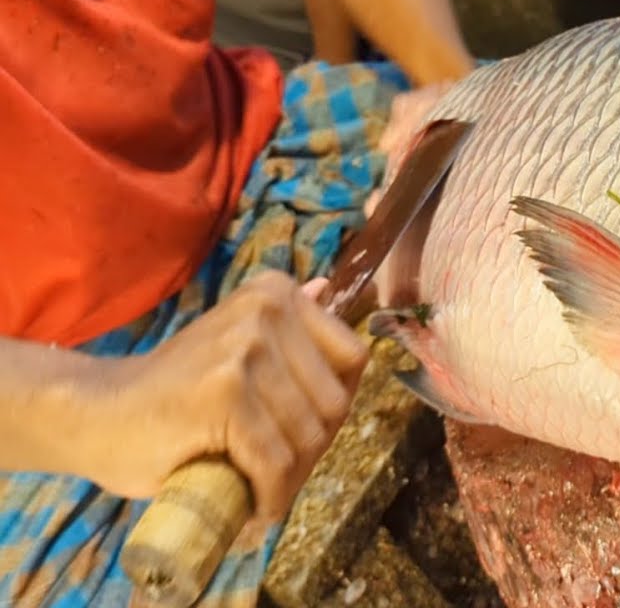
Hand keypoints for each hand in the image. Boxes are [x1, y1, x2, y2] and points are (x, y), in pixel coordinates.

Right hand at [86, 270, 368, 522]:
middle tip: (277, 473)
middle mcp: (266, 309)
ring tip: (260, 489)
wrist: (93, 413)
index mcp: (276, 293)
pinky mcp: (225, 393)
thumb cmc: (172, 391)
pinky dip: (269, 495)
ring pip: (307, 436)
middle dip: (312, 450)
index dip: (332, 409)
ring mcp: (246, 348)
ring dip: (289, 479)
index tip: (300, 435)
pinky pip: (274, 461)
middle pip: (335, 402)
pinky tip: (252, 504)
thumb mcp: (233, 345)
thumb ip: (284, 326)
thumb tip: (326, 288)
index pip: (352, 361)